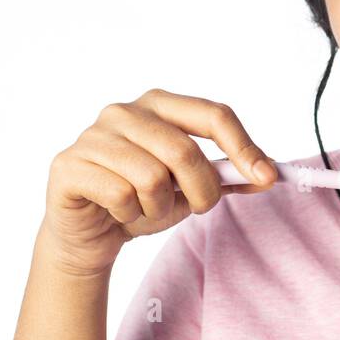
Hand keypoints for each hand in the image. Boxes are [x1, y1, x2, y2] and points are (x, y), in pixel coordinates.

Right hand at [39, 88, 275, 276]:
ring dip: (160, 207)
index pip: (214, 114)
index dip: (244, 147)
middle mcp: (124, 111)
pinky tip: (118, 211)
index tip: (267, 177)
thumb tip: (269, 173)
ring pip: (152, 177)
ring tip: (146, 208)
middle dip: (203, 190)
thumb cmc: (143, 201)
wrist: (90, 235)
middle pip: (185, 151)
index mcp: (160, 105)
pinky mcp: (70, 165)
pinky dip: (129, 214)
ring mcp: (93, 135)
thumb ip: (227, 177)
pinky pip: (121, 195)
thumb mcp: (192, 189)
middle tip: (198, 207)